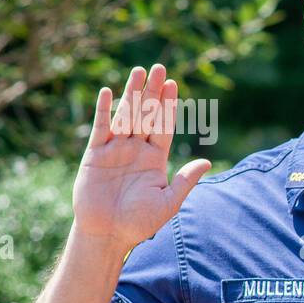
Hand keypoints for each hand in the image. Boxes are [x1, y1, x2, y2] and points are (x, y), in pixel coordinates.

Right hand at [72, 64, 211, 250]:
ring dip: (132, 94)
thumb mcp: (169, 202)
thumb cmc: (140, 222)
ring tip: (138, 71)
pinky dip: (105, 111)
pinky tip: (109, 92)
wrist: (109, 234)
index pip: (164, 126)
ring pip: (126, 116)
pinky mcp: (95, 155)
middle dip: (152, 92)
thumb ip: (186, 181)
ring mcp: (116, 150)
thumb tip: (208, 161)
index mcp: (156, 159)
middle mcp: (137, 150)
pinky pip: (101, 128)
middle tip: (159, 67)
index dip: (168, 106)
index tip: (173, 84)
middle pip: (146, 115)